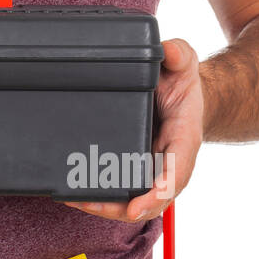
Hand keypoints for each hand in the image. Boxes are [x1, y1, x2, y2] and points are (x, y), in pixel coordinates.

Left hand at [65, 38, 202, 221]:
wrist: (180, 96)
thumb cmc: (181, 83)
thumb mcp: (184, 63)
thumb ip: (179, 54)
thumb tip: (168, 51)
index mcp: (185, 139)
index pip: (176, 173)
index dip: (157, 193)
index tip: (136, 207)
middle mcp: (170, 162)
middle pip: (151, 199)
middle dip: (121, 208)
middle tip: (90, 204)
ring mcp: (153, 169)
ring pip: (134, 201)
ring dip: (105, 206)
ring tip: (74, 198)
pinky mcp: (136, 169)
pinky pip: (122, 191)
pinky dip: (100, 197)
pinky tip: (75, 193)